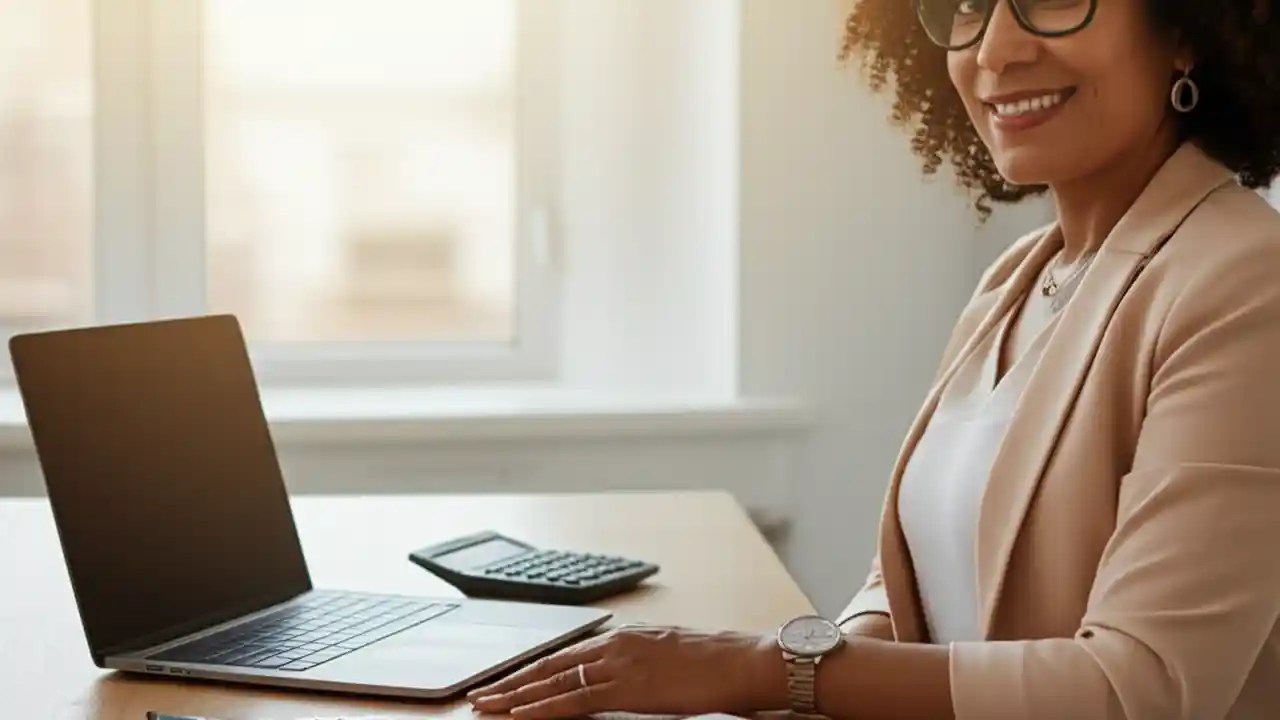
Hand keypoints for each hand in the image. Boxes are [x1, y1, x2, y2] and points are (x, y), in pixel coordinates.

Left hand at [466, 625, 788, 718]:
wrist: (746, 661)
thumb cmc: (720, 661)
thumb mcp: (673, 654)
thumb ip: (643, 662)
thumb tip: (626, 674)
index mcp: (627, 635)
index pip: (568, 653)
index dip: (534, 669)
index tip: (508, 680)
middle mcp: (617, 644)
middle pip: (552, 664)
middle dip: (512, 681)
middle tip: (480, 694)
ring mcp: (620, 664)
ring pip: (555, 681)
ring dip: (516, 696)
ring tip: (487, 707)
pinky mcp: (629, 688)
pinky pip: (576, 700)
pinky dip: (543, 707)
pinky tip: (520, 715)